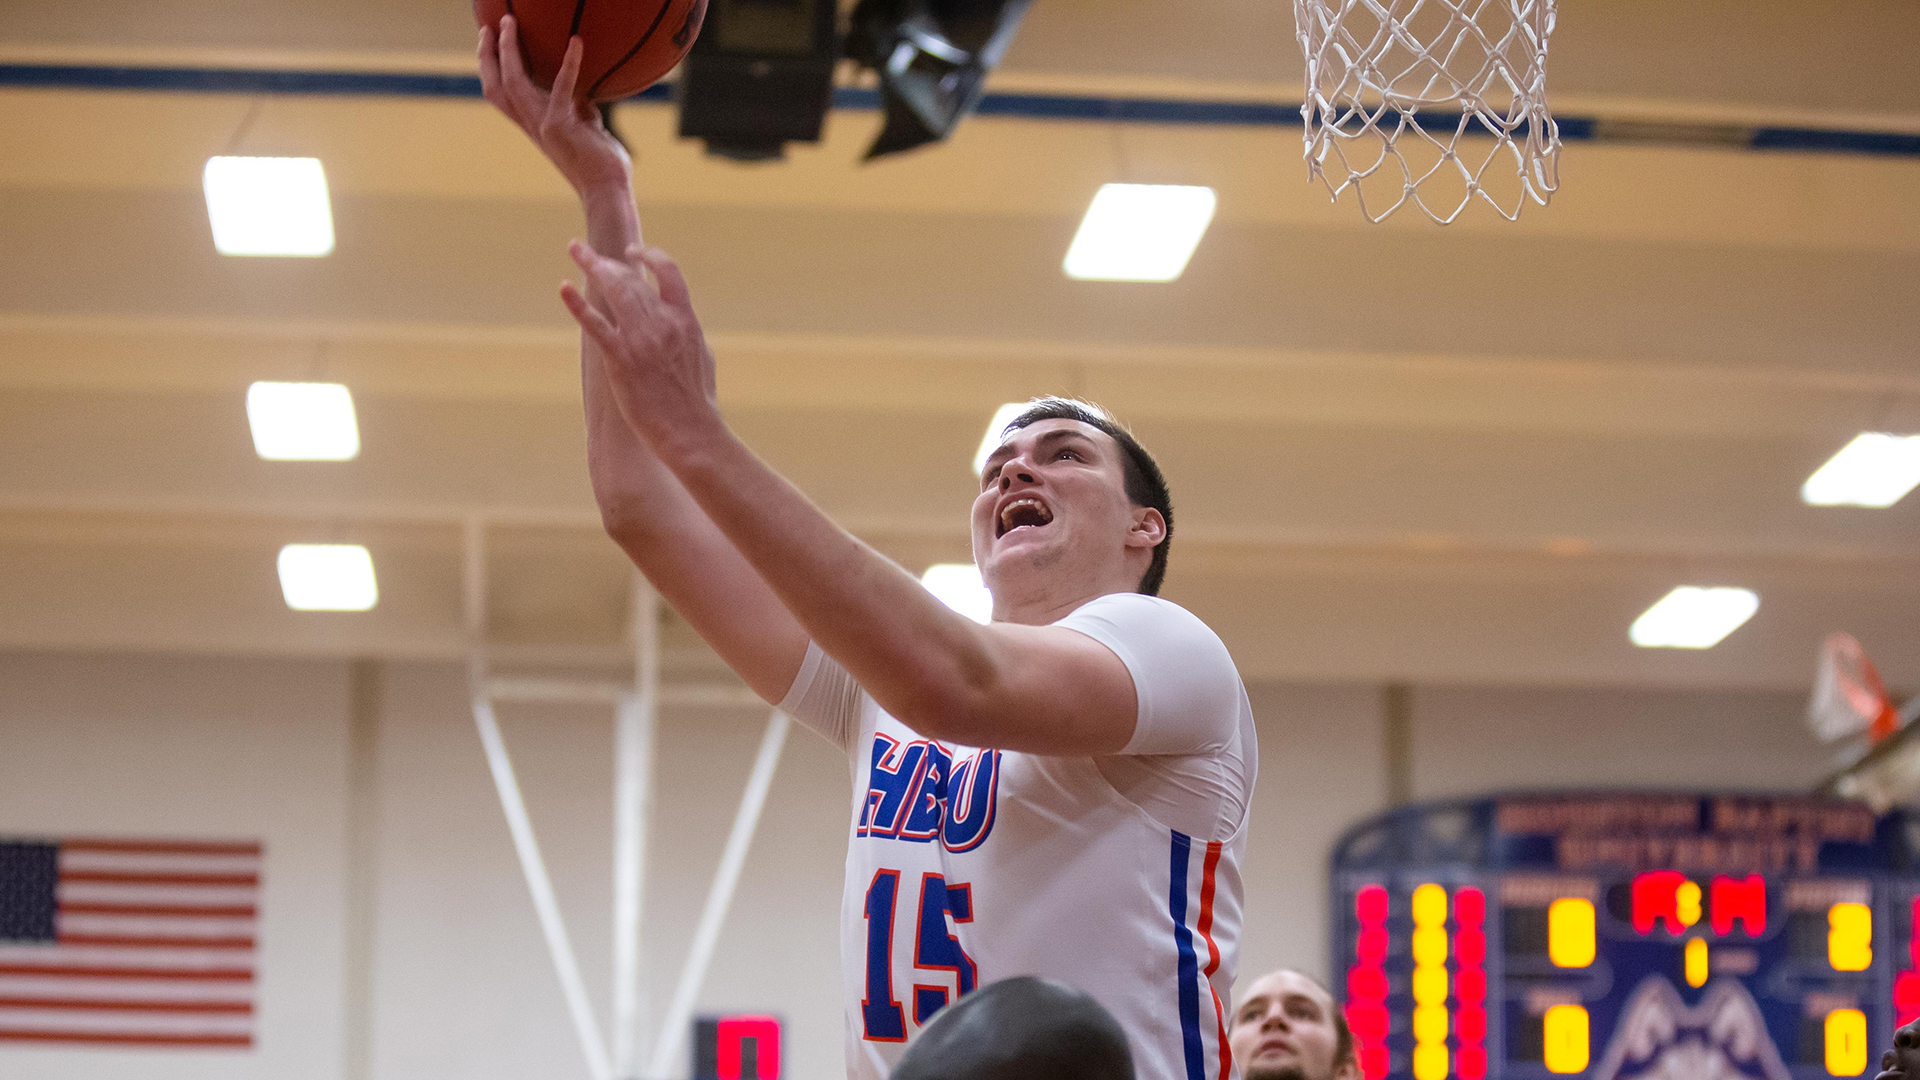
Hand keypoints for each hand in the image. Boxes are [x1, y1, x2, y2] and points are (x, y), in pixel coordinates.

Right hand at [478, 15, 631, 195]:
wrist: (607, 190)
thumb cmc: (601, 162)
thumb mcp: (585, 129)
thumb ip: (578, 110)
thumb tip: (583, 95)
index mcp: (533, 126)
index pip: (500, 95)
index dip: (490, 68)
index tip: (488, 42)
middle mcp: (532, 125)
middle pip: (495, 87)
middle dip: (487, 55)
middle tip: (488, 26)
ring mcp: (544, 125)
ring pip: (513, 83)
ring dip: (508, 50)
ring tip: (510, 23)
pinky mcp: (562, 125)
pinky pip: (563, 87)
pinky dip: (570, 63)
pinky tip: (576, 42)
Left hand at [561, 242, 719, 450]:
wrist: (690, 430)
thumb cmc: (697, 402)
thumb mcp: (701, 357)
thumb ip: (688, 334)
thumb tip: (682, 322)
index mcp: (686, 320)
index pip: (669, 272)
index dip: (649, 255)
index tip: (632, 251)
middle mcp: (663, 322)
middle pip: (631, 277)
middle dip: (605, 259)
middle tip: (584, 251)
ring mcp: (641, 339)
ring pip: (614, 290)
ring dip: (592, 266)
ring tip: (576, 251)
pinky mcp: (621, 359)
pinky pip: (595, 325)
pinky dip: (577, 304)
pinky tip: (563, 288)